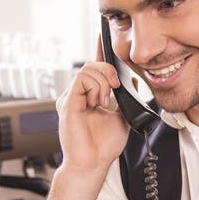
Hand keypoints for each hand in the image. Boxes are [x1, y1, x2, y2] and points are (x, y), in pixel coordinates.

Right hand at [55, 37, 129, 171]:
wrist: (93, 163)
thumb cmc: (103, 146)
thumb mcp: (122, 116)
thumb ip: (124, 98)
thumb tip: (131, 81)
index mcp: (88, 96)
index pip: (93, 68)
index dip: (99, 51)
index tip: (104, 35)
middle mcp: (77, 95)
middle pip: (91, 65)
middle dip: (108, 71)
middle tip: (116, 89)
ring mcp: (70, 98)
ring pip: (87, 69)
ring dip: (103, 82)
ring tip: (106, 102)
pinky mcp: (67, 103)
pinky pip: (82, 80)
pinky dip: (96, 87)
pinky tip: (99, 102)